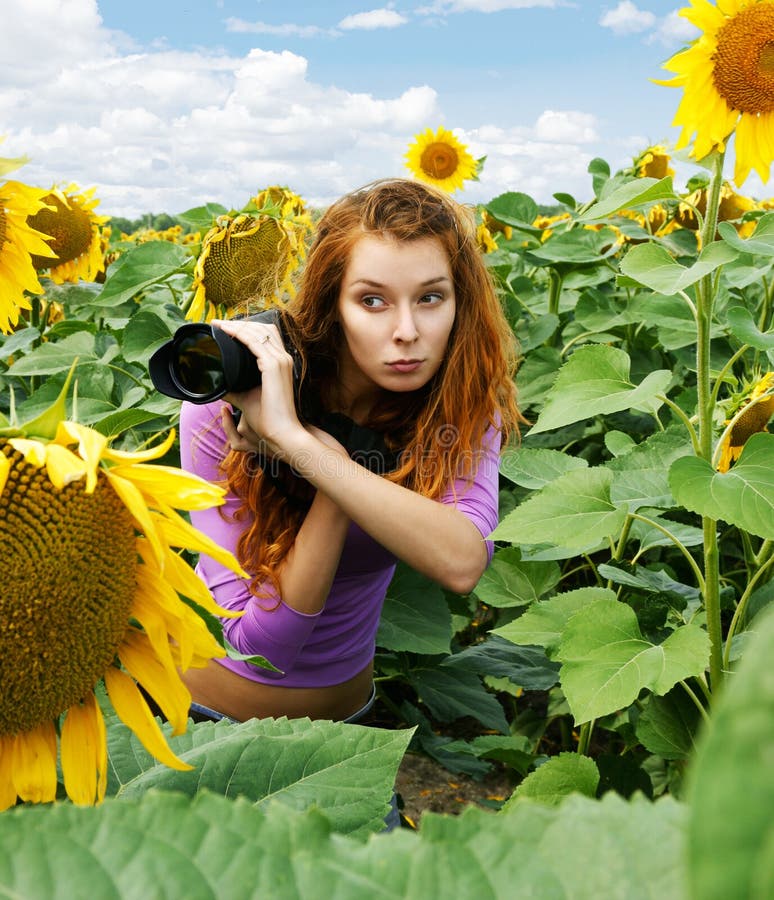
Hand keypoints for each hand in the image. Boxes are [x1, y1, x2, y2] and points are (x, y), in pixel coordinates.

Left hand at [212, 318, 303, 457]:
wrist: (281, 433)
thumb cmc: (268, 421)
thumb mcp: (246, 400)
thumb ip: (233, 390)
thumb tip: (217, 385)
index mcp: (280, 364)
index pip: (266, 336)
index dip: (247, 328)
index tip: (226, 329)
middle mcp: (283, 359)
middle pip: (262, 328)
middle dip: (240, 323)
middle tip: (218, 323)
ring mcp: (280, 361)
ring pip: (257, 332)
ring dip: (236, 325)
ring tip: (219, 325)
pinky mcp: (274, 366)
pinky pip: (254, 342)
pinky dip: (239, 334)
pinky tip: (226, 332)